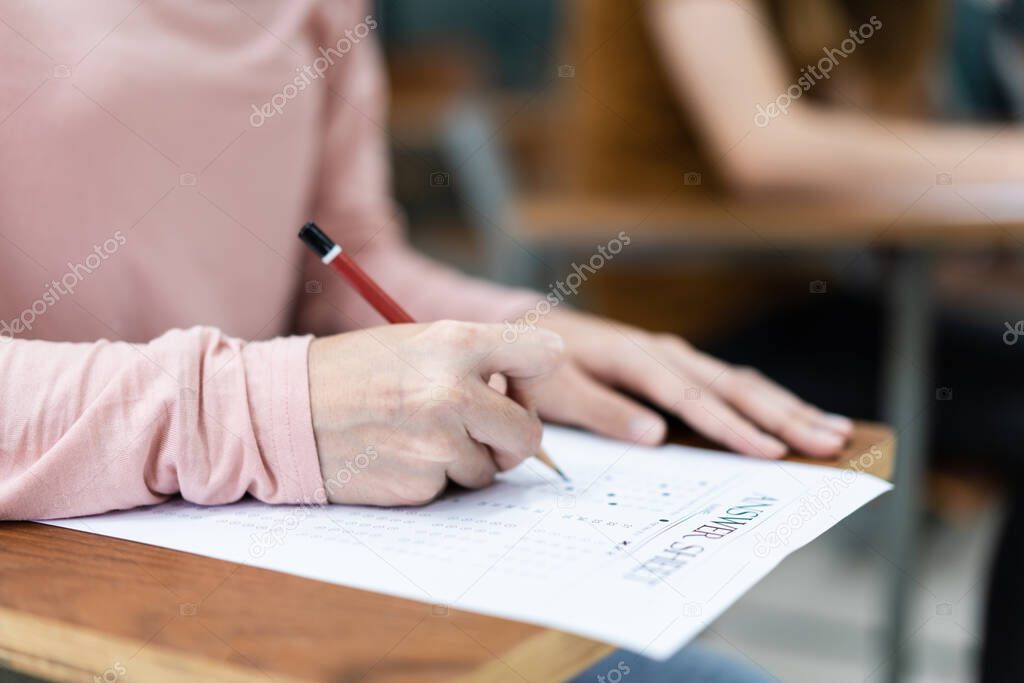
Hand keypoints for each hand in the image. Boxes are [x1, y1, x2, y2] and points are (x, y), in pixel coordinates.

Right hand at [307, 321, 562, 504]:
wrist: (282, 412)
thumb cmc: (352, 373)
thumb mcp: (416, 342)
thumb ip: (473, 362)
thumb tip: (523, 399)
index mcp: (457, 344)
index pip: (544, 354)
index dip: (534, 377)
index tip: (512, 385)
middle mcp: (454, 393)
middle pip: (528, 433)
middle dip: (510, 438)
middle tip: (482, 430)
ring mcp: (438, 444)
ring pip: (488, 469)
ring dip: (464, 460)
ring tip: (418, 435)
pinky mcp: (420, 485)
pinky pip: (449, 488)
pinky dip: (431, 479)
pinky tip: (396, 455)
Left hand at [533, 310, 851, 457]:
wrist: (532, 329)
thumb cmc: (542, 367)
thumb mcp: (558, 391)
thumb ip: (604, 411)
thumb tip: (657, 437)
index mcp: (637, 359)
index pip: (694, 400)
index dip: (735, 429)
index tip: (775, 453)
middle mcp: (666, 353)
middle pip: (734, 387)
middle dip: (786, 417)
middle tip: (833, 443)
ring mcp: (676, 356)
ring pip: (742, 382)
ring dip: (788, 407)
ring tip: (836, 430)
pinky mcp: (678, 364)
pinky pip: (731, 382)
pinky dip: (767, 399)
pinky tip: (796, 414)